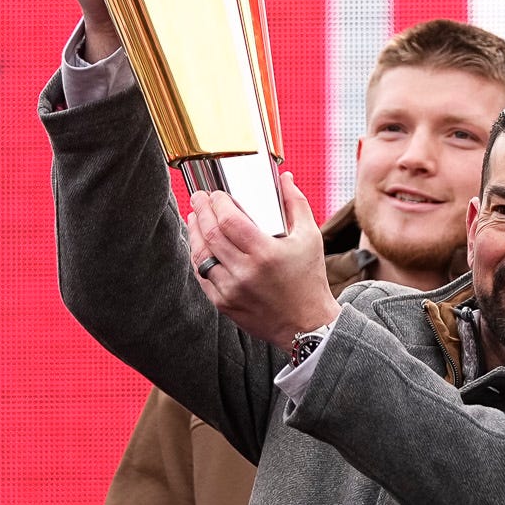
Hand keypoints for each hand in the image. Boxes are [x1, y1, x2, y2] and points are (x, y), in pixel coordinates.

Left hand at [189, 172, 336, 350]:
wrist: (306, 326)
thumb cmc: (309, 280)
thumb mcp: (310, 237)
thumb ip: (296, 204)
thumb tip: (284, 178)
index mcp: (265, 253)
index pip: (228, 219)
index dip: (216, 202)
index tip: (215, 193)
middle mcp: (245, 272)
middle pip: (210, 234)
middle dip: (200, 210)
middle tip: (198, 198)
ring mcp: (231, 290)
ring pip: (201, 255)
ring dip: (194, 232)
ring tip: (194, 217)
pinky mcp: (224, 304)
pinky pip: (202, 276)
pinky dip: (198, 257)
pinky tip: (199, 245)